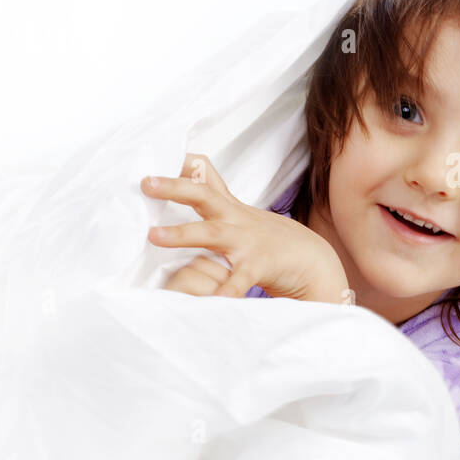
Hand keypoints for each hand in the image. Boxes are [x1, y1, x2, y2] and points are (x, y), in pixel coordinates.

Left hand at [141, 153, 347, 301]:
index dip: (182, 167)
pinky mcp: (259, 266)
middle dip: (174, 188)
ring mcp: (247, 243)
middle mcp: (236, 220)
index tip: (153, 161)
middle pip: (204, 196)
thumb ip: (215, 193)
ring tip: (153, 236)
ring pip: (212, 233)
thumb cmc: (268, 239)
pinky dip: (227, 289)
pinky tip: (212, 298)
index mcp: (230, 209)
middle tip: (146, 184)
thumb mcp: (240, 213)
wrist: (312, 261)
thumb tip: (190, 166)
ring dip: (182, 233)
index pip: (205, 179)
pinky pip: (239, 279)